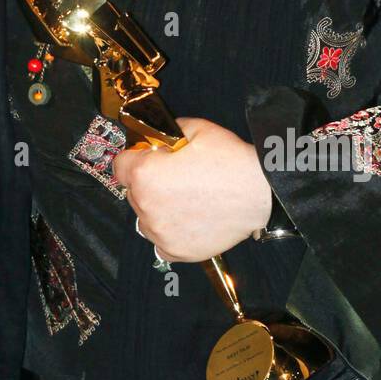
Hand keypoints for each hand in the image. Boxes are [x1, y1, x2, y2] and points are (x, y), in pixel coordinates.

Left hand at [112, 116, 272, 262]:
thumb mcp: (194, 128)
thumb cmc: (229, 161)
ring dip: (157, 208)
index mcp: (144, 174)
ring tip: (186, 199)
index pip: (120, 165)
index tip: (149, 159)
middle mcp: (145, 205)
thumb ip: (163, 133)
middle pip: (133, 191)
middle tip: (176, 177)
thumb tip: (153, 140)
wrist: (260, 192)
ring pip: (145, 217)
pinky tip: (189, 218)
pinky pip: (160, 241)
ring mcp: (160, 232)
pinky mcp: (176, 251)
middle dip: (148, 182)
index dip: (135, 158)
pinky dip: (170, 231)